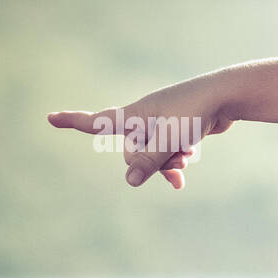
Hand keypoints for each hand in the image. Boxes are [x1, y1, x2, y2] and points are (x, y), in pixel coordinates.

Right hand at [46, 76, 234, 189]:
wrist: (227, 95)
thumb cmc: (194, 112)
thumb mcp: (168, 140)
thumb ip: (148, 162)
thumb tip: (130, 181)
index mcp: (134, 115)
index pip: (97, 121)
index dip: (73, 122)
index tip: (49, 118)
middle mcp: (144, 118)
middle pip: (132, 151)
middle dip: (149, 162)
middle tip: (174, 160)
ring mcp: (161, 122)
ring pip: (153, 154)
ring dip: (167, 163)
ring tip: (185, 160)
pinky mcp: (178, 128)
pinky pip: (168, 151)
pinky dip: (176, 159)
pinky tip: (187, 165)